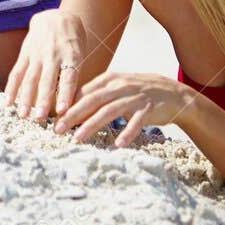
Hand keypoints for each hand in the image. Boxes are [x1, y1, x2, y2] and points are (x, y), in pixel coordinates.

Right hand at [4, 9, 89, 119]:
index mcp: (71, 55)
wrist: (56, 17)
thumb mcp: (79, 54)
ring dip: (25, 98)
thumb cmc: (72, 41)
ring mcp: (37, 54)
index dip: (64, 94)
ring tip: (22, 115)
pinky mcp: (25, 53)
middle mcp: (53, 55)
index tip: (62, 111)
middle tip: (39, 118)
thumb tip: (74, 102)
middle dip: (42, 101)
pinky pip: (17, 72)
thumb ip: (73, 75)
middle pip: (46, 81)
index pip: (68, 77)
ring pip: (30, 78)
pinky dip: (11, 88)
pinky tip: (8, 102)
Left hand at [53, 71, 198, 146]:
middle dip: (72, 115)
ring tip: (78, 137)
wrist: (173, 93)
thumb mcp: (116, 88)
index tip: (51, 117)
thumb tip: (70, 107)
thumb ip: (96, 95)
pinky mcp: (150, 109)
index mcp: (109, 80)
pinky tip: (118, 144)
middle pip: (92, 100)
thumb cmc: (137, 93)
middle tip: (57, 129)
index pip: (83, 92)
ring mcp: (135, 97)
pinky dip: (128, 132)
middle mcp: (120, 86)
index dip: (66, 104)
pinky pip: (137, 122)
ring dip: (92, 125)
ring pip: (110, 111)